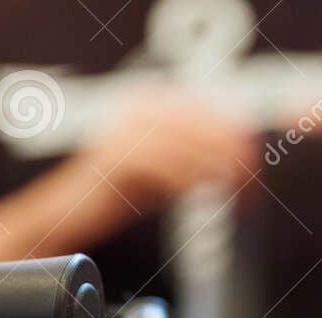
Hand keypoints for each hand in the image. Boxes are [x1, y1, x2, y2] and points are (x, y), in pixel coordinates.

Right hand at [78, 90, 256, 213]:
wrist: (68, 214)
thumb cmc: (115, 194)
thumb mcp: (165, 166)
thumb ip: (197, 152)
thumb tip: (244, 152)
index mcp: (152, 98)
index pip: (208, 110)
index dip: (237, 138)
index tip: (254, 167)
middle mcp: (139, 106)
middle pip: (205, 124)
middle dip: (234, 156)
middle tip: (251, 184)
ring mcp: (127, 128)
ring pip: (192, 145)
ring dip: (219, 172)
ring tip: (233, 194)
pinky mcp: (118, 156)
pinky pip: (168, 166)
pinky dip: (191, 182)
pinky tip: (203, 196)